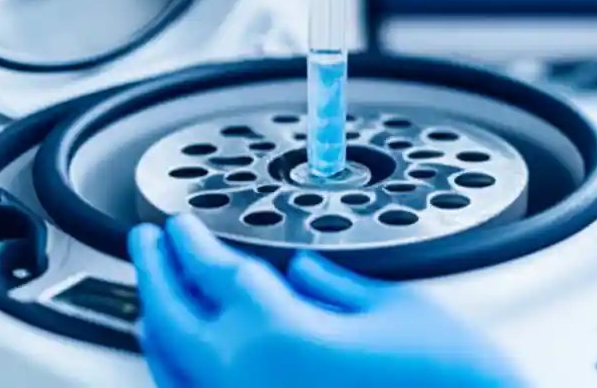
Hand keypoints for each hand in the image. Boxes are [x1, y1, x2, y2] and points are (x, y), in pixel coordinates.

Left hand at [128, 215, 522, 387]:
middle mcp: (242, 383)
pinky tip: (185, 363)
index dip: (188, 241)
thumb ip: (331, 286)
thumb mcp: (392, 309)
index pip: (210, 273)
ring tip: (154, 298)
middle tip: (148, 244)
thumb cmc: (448, 382)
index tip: (178, 225)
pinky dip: (178, 375)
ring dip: (157, 327)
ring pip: (170, 369)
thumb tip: (299, 273)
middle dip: (154, 273)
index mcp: (274, 334)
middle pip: (170, 319)